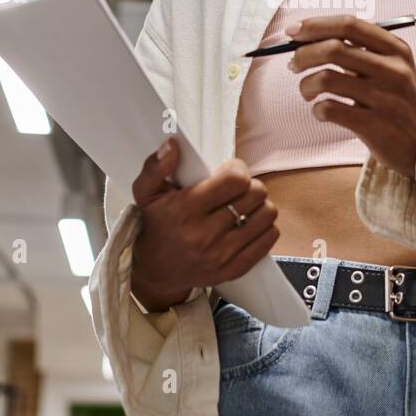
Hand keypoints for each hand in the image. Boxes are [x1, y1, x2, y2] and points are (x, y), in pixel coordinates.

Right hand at [129, 138, 277, 309]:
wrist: (155, 270)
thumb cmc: (156, 224)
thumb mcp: (146, 192)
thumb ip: (156, 166)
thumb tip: (172, 145)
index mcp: (185, 210)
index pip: (235, 180)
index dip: (237, 168)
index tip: (229, 171)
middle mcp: (204, 234)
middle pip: (256, 194)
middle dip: (249, 185)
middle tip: (236, 189)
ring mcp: (221, 255)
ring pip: (267, 215)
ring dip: (259, 205)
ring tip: (244, 205)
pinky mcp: (233, 269)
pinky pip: (269, 238)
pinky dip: (264, 226)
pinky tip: (248, 223)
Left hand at [286, 14, 415, 178]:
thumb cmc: (394, 100)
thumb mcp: (390, 68)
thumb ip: (357, 51)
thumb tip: (306, 38)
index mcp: (396, 49)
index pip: (350, 25)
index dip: (316, 25)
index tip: (293, 32)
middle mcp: (394, 70)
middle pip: (334, 48)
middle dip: (304, 54)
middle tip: (294, 65)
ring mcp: (386, 99)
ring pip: (327, 79)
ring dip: (306, 84)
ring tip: (307, 92)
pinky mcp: (376, 126)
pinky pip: (330, 109)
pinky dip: (317, 109)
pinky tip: (321, 112)